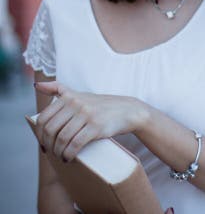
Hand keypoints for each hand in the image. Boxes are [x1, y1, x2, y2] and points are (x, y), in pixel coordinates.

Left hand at [34, 81, 148, 161]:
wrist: (128, 111)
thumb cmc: (101, 106)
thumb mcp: (80, 94)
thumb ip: (58, 89)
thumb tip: (36, 86)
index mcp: (69, 97)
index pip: (44, 118)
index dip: (40, 134)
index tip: (44, 144)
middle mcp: (76, 103)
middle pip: (51, 129)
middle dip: (48, 145)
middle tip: (52, 153)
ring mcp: (87, 114)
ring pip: (62, 138)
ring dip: (58, 152)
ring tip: (61, 156)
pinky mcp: (96, 126)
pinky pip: (75, 144)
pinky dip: (68, 154)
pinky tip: (69, 158)